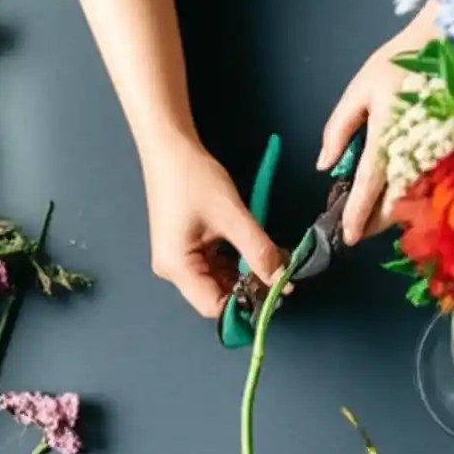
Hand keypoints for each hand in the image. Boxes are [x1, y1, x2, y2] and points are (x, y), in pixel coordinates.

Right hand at [141, 138, 285, 317]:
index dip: (246, 308)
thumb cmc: (193, 177)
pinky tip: (258, 252)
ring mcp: (180, 258)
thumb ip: (259, 251)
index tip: (277, 297)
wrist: (170, 146)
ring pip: (219, 280)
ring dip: (247, 275)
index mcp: (177, 267)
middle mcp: (174, 269)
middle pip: (217, 296)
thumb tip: (282, 279)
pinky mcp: (187, 247)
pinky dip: (238, 262)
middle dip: (250, 290)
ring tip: (274, 262)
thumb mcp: (231, 216)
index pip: (214, 307)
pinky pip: (216, 264)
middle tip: (282, 278)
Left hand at [318, 3, 440, 244]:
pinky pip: (429, 186)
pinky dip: (411, 197)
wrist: (450, 46)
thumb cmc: (401, 63)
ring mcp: (434, 156)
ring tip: (373, 219)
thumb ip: (339, 129)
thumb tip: (324, 166)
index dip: (357, 215)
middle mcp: (413, 151)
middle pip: (394, 202)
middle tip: (356, 231)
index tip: (348, 238)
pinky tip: (399, 200)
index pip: (368, 185)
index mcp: (387, 135)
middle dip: (375, 221)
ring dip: (393, 213)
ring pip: (413, 199)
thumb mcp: (360, 90)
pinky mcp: (449, 154)